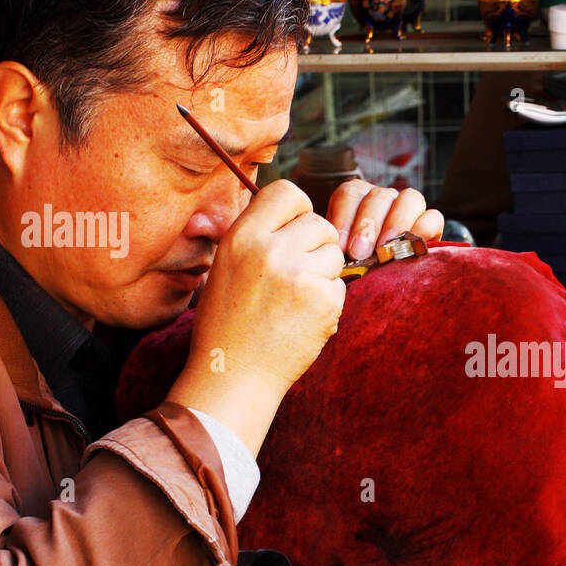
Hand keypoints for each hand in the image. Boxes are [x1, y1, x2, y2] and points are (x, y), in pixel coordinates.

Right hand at [168, 180, 345, 454]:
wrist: (234, 373)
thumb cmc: (227, 321)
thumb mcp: (225, 265)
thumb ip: (257, 234)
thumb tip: (293, 210)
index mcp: (243, 236)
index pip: (288, 191)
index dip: (296, 211)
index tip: (291, 231)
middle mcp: (272, 250)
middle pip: (319, 223)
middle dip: (314, 245)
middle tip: (294, 274)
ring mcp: (300, 276)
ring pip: (335, 254)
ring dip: (323, 273)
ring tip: (295, 298)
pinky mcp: (324, 303)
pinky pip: (340, 286)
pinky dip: (328, 301)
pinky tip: (303, 318)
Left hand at [326, 179, 444, 260]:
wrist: (378, 283)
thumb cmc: (354, 269)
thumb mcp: (340, 258)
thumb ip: (337, 250)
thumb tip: (332, 254)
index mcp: (357, 200)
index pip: (351, 194)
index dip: (344, 218)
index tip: (340, 247)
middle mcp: (383, 198)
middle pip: (378, 196)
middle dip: (368, 225)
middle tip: (359, 253)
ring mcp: (409, 208)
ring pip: (410, 199)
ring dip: (396, 224)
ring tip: (385, 251)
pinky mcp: (431, 224)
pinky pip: (432, 218)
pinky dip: (422, 230)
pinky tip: (410, 249)